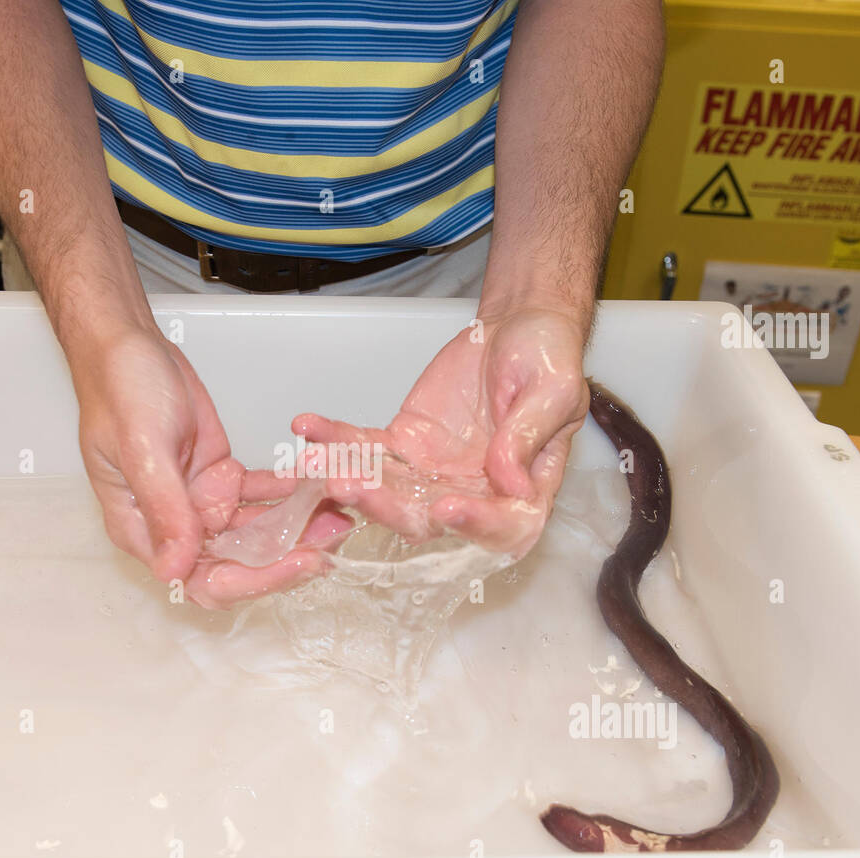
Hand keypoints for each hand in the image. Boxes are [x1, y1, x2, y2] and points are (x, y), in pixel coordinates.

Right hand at [68, 324, 347, 604]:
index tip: (299, 561)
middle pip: (237, 564)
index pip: (202, 581)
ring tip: (340, 507)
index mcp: (141, 531)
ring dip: (297, 524)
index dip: (254, 580)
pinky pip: (260, 494)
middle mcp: (174, 525)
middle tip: (333, 534)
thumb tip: (175, 569)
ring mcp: (200, 501)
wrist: (127, 343)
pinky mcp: (220, 477)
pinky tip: (319, 480)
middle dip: (288, 555)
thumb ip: (163, 507)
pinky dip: (289, 491)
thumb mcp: (142, 447)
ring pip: (256, 531)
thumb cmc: (118, 389)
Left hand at [292, 308, 589, 559]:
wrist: (515, 329)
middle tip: (351, 486)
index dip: (474, 524)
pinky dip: (335, 440)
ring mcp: (431, 475)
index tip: (445, 507)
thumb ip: (527, 438)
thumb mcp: (550, 392)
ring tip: (315, 462)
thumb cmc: (546, 361)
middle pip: (427, 517)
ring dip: (349, 476)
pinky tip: (308, 428)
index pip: (502, 526)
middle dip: (385, 507)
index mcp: (524, 495)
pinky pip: (365, 448)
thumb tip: (511, 483)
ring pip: (385, 487)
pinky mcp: (402, 447)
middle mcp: (473, 495)